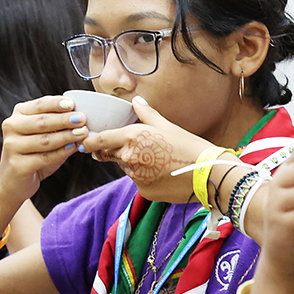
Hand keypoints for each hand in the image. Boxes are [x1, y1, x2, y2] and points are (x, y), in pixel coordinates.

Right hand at [0, 96, 85, 206]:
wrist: (13, 182)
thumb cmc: (33, 155)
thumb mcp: (44, 135)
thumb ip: (58, 126)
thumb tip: (80, 117)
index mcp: (18, 115)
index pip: (40, 105)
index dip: (57, 104)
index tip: (73, 104)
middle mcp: (11, 127)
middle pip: (42, 121)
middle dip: (64, 119)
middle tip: (82, 118)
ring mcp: (12, 146)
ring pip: (44, 140)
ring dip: (66, 136)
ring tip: (82, 133)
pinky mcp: (17, 165)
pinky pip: (44, 157)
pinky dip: (61, 152)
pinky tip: (73, 148)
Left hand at [79, 96, 219, 202]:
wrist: (207, 174)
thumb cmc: (190, 146)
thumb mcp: (168, 126)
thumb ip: (147, 115)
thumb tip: (136, 102)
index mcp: (133, 137)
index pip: (100, 140)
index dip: (90, 142)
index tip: (85, 143)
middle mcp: (130, 157)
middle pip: (109, 155)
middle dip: (112, 152)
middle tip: (128, 148)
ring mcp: (135, 176)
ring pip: (125, 168)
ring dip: (133, 163)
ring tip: (157, 159)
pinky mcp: (144, 191)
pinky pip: (138, 181)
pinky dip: (145, 177)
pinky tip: (163, 172)